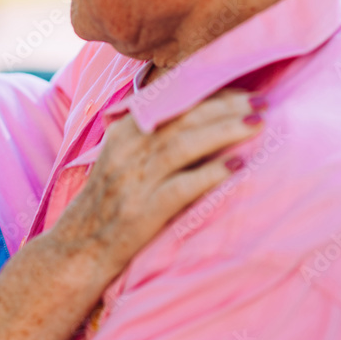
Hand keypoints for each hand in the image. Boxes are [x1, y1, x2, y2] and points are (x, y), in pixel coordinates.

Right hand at [52, 90, 262, 279]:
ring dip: (224, 131)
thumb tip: (204, 121)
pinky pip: (180, 187)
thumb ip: (151, 139)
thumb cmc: (109, 204)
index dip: (210, 93)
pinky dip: (210, 174)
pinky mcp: (141, 212)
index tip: (243, 90)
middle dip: (225, 106)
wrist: (79, 249)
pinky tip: (236, 166)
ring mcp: (133, 181)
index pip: (170, 101)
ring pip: (183, 145)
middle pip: (181, 118)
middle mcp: (126, 151)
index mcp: (122, 133)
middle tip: (261, 101)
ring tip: (257, 124)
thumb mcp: (121, 160)